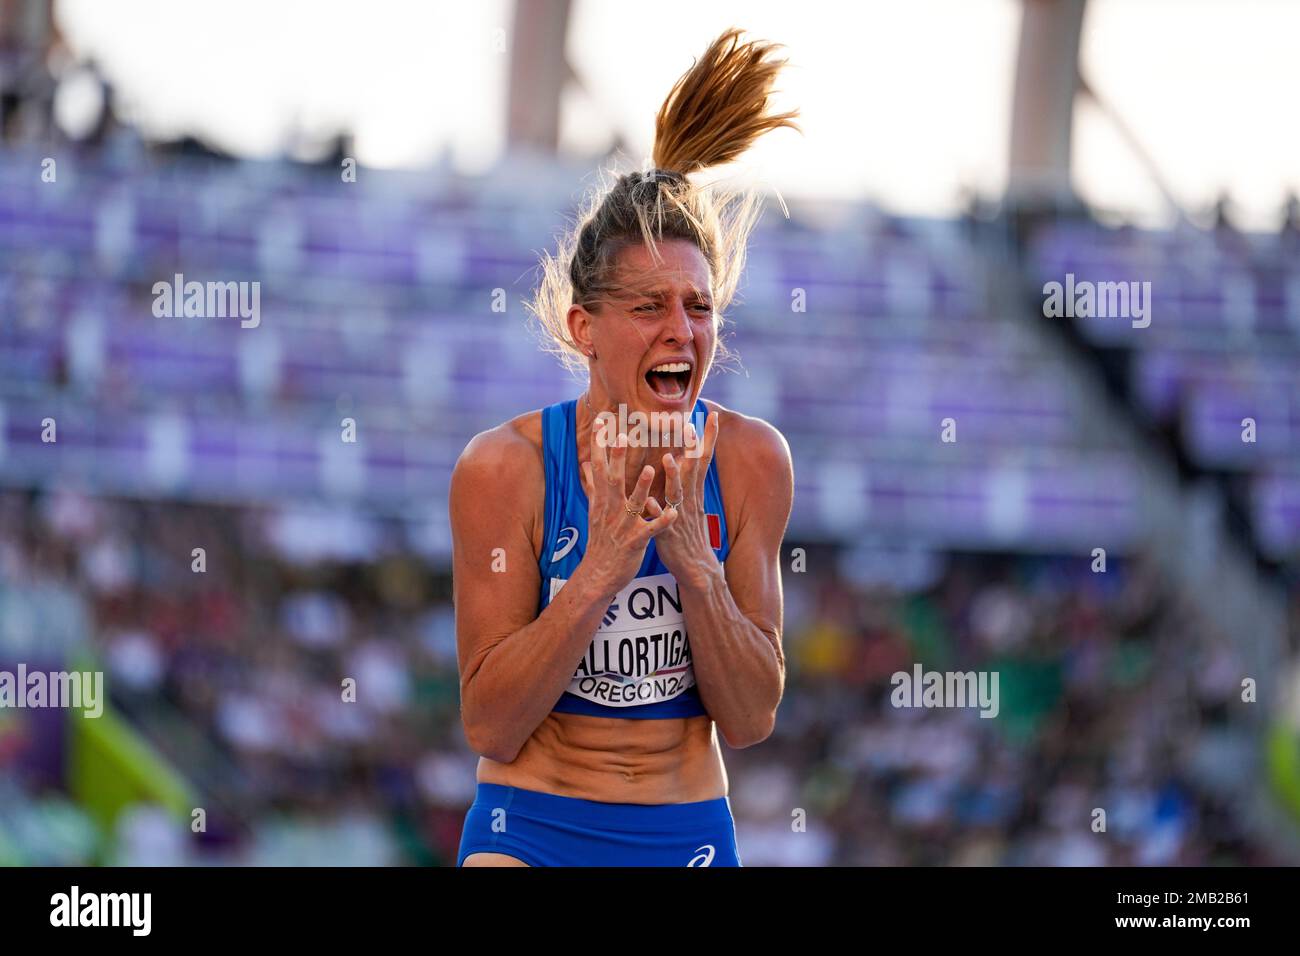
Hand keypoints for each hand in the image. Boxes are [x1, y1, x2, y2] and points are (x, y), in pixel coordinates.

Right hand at [577, 419, 677, 598]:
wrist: (598, 574)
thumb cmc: (601, 540)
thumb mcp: (594, 510)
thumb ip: (592, 485)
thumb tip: (584, 464)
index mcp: (603, 499)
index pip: (598, 466)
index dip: (599, 444)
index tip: (601, 421)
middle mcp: (610, 509)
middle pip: (614, 479)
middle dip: (619, 458)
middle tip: (624, 434)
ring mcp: (622, 525)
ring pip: (633, 503)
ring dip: (643, 486)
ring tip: (654, 469)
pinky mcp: (635, 542)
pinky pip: (650, 531)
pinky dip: (661, 522)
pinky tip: (674, 514)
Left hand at [646, 410, 722, 589]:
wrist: (697, 569)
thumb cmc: (687, 534)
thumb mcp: (688, 504)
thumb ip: (684, 482)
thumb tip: (682, 458)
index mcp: (692, 492)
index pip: (702, 460)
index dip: (707, 438)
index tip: (713, 415)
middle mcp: (689, 500)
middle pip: (693, 469)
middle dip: (693, 448)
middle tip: (691, 425)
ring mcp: (680, 516)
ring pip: (677, 492)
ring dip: (674, 476)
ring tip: (667, 459)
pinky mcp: (669, 534)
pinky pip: (661, 521)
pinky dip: (655, 510)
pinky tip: (647, 501)